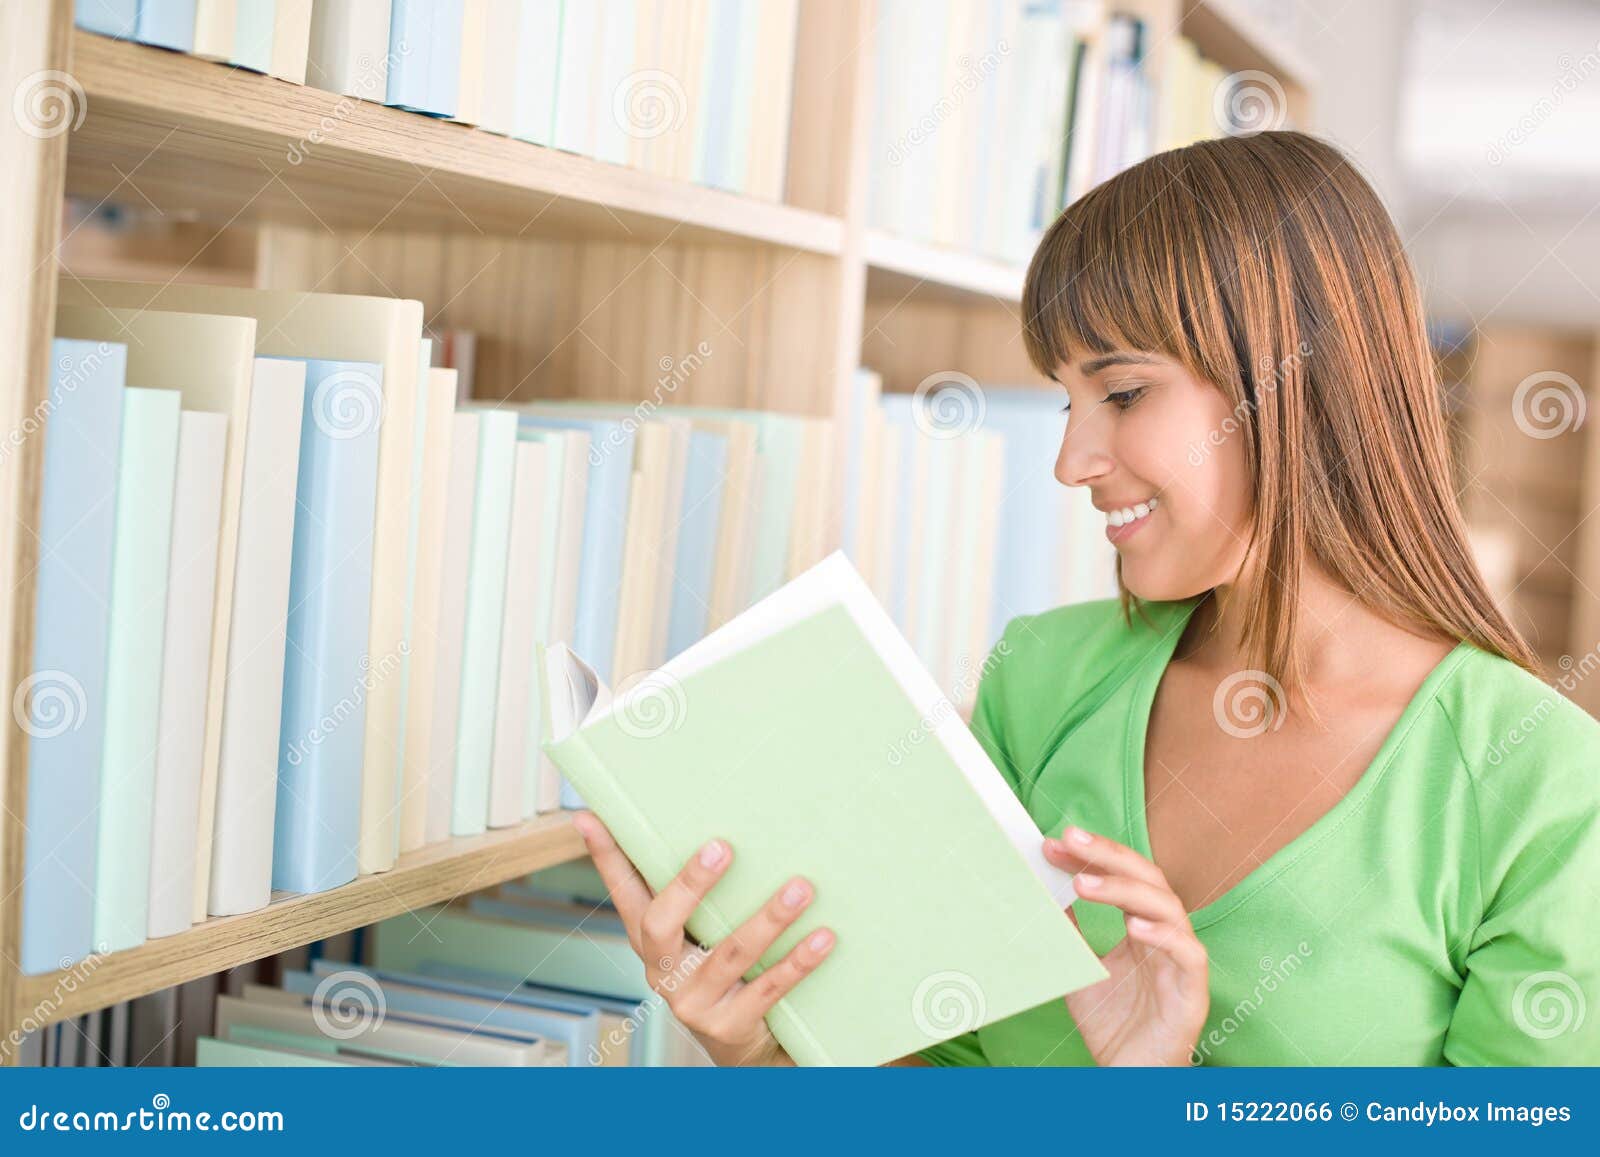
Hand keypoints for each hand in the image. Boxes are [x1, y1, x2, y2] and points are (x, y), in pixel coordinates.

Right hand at [571, 810, 835, 1066]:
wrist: (744, 1047)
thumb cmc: (722, 972)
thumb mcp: (698, 936)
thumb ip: (695, 893)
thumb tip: (711, 826)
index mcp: (650, 943)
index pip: (623, 893)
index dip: (604, 857)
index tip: (588, 817)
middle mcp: (664, 972)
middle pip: (662, 924)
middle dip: (690, 884)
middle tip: (722, 846)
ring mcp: (694, 1003)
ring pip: (730, 954)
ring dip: (768, 918)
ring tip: (801, 887)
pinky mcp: (730, 1026)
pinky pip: (768, 989)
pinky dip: (798, 961)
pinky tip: (823, 937)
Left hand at [1043, 827, 1208, 1065]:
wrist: (1130, 1078)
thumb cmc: (1112, 1024)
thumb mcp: (1078, 969)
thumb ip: (1067, 934)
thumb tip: (1037, 894)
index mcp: (1141, 926)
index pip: (1122, 875)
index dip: (1091, 855)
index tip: (1052, 844)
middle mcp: (1165, 935)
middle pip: (1147, 878)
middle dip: (1108, 854)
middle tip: (1070, 838)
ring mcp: (1181, 962)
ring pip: (1168, 907)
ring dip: (1125, 889)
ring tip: (1084, 882)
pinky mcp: (1193, 994)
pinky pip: (1189, 955)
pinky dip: (1165, 936)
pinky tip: (1134, 927)